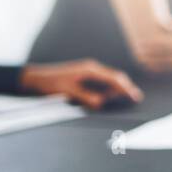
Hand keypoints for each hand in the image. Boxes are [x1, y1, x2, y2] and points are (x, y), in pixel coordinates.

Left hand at [19, 60, 143, 109]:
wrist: (35, 78)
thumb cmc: (50, 84)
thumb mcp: (68, 93)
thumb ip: (86, 98)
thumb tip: (101, 103)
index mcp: (90, 70)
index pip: (113, 78)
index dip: (125, 88)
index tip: (134, 96)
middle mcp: (91, 68)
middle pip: (114, 76)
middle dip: (126, 86)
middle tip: (136, 97)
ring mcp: (87, 70)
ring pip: (109, 78)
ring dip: (118, 87)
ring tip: (127, 96)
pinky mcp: (84, 75)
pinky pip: (102, 80)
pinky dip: (109, 87)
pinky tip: (111, 95)